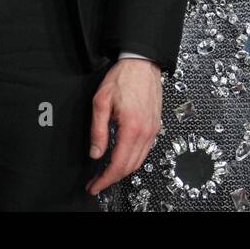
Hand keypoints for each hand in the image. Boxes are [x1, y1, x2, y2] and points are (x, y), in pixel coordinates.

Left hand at [85, 58, 162, 195]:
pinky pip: (145, 151)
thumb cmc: (123, 77)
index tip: (94, 186)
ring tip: (106, 173)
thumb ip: (98, 129)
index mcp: (132, 127)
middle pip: (130, 167)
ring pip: (139, 161)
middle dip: (112, 178)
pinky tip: (121, 158)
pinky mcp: (155, 126)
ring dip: (123, 171)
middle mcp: (146, 131)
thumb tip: (96, 152)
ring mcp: (153, 129)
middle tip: (97, 182)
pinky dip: (132, 160)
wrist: (142, 63)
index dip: (105, 179)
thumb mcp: (101, 101)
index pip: (118, 164)